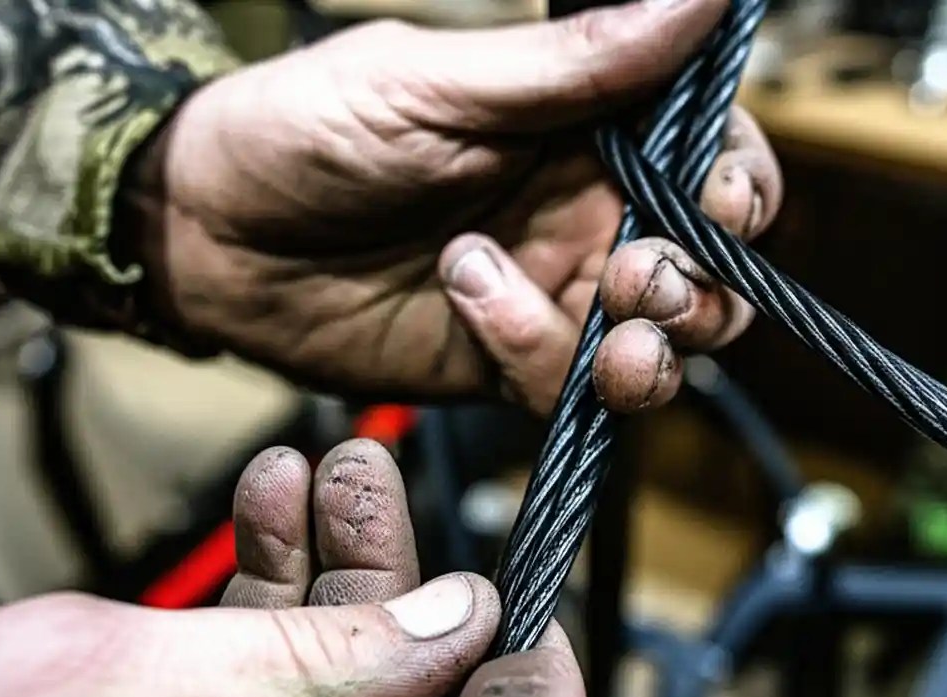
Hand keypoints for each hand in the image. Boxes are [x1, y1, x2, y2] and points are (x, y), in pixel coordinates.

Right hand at [0, 440, 583, 696]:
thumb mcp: (169, 694)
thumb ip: (327, 668)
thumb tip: (464, 624)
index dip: (512, 688)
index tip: (520, 603)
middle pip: (403, 696)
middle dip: (403, 579)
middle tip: (388, 487)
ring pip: (332, 654)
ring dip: (335, 547)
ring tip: (329, 467)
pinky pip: (264, 643)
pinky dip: (272, 560)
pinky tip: (273, 492)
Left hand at [129, 0, 780, 413]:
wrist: (208, 230)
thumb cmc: (308, 128)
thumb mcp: (438, 84)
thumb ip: (575, 64)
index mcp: (589, 132)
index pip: (713, 161)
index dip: (738, 189)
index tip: (719, 203)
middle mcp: (586, 214)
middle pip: (706, 269)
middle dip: (701, 287)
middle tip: (646, 277)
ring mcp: (548, 294)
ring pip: (656, 344)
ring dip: (652, 347)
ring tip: (614, 330)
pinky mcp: (503, 362)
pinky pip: (563, 384)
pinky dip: (536, 353)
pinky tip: (468, 297)